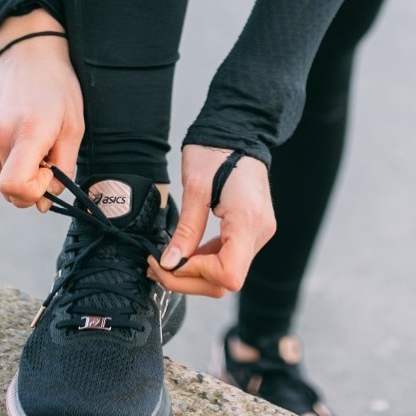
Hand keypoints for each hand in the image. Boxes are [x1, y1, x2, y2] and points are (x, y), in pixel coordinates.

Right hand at [0, 12, 83, 210]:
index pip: (15, 188)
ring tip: (33, 140)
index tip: (49, 174)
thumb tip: (42, 205)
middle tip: (46, 156)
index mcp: (26, 132)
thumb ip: (63, 171)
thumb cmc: (59, 91)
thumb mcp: (74, 129)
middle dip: (32, 184)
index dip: (35, 193)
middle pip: (10, 190)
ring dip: (21, 170)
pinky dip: (8, 160)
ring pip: (2, 180)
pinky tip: (18, 135)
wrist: (28, 55)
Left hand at [148, 145, 275, 297]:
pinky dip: (203, 263)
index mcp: (247, 221)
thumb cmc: (216, 152)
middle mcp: (258, 233)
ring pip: (226, 274)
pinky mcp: (250, 233)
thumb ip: (186, 230)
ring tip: (163, 263)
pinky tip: (181, 254)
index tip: (170, 261)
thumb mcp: (195, 188)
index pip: (228, 275)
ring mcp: (257, 235)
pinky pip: (227, 259)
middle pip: (225, 282)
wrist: (237, 133)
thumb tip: (170, 263)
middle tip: (157, 266)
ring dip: (193, 274)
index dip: (195, 274)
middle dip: (188, 280)